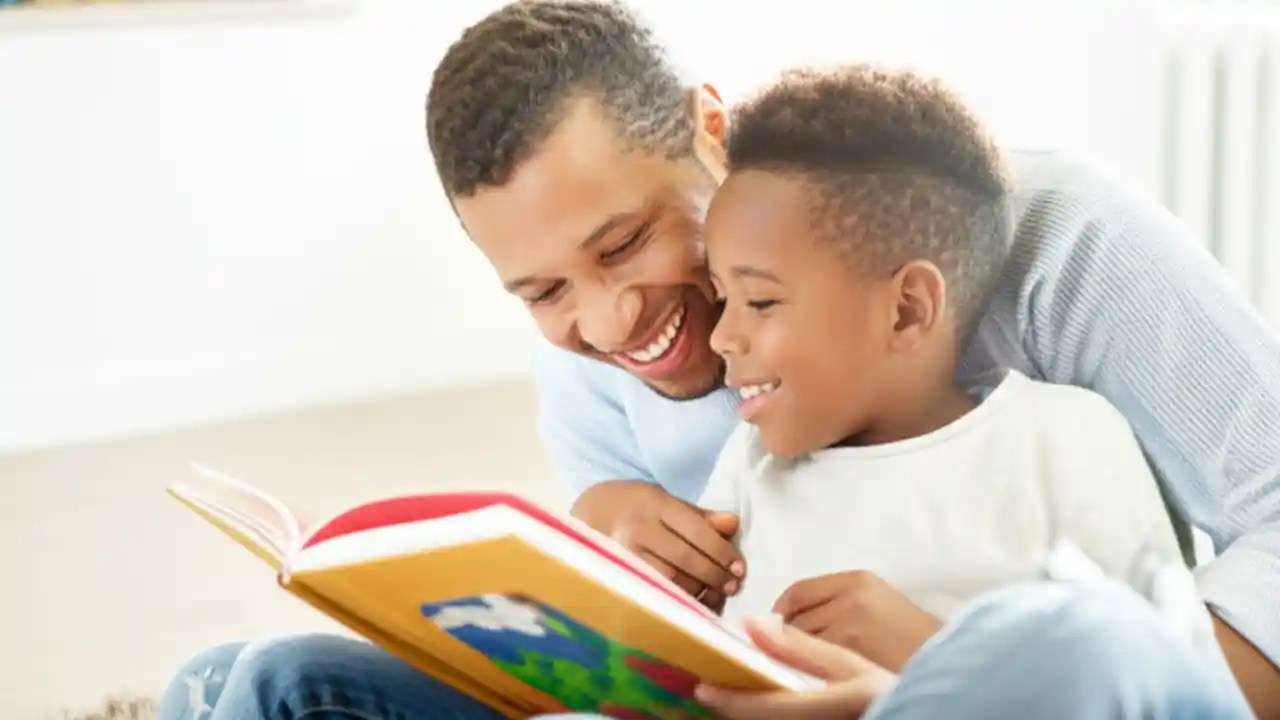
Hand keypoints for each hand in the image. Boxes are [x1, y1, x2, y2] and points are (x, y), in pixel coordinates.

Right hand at [571, 480, 744, 608]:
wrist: (589, 512)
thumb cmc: (636, 506)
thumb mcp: (666, 500)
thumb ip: (699, 516)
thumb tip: (732, 524)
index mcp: (654, 504)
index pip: (695, 530)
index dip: (720, 552)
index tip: (739, 568)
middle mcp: (637, 528)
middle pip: (683, 558)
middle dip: (713, 575)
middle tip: (732, 586)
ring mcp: (624, 554)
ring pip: (668, 580)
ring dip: (697, 591)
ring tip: (716, 595)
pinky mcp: (617, 574)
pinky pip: (653, 592)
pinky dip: (676, 600)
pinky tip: (692, 603)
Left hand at [695, 615, 896, 718]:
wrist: (922, 714)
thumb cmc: (882, 686)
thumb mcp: (846, 662)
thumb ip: (798, 646)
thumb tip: (753, 623)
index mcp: (816, 709)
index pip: (759, 708)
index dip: (726, 700)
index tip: (700, 687)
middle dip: (731, 706)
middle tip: (710, 687)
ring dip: (745, 712)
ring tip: (729, 693)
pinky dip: (763, 714)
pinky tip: (759, 701)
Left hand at [774, 571, 941, 671]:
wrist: (942, 658)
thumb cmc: (910, 636)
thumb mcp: (876, 601)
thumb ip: (837, 600)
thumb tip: (786, 615)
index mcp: (857, 579)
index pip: (799, 590)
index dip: (782, 609)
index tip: (776, 623)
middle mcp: (850, 596)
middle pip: (795, 615)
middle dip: (787, 632)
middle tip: (790, 647)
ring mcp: (849, 624)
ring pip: (800, 638)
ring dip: (797, 651)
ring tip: (811, 660)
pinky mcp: (850, 652)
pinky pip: (813, 659)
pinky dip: (809, 667)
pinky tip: (821, 672)